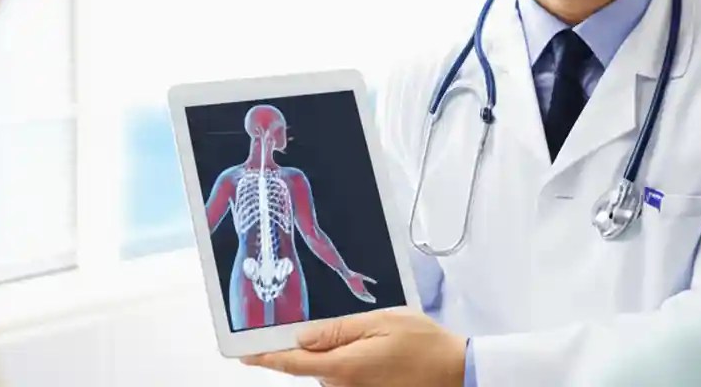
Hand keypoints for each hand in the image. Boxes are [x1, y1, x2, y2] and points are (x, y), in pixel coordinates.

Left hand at [243, 309, 465, 386]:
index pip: (292, 364)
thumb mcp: (381, 322)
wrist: (456, 372)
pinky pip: (346, 378)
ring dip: (338, 353)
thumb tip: (302, 336)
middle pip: (312, 365)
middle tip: (345, 324)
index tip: (244, 354)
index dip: (265, 358)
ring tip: (373, 338)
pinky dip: (350, 362)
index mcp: (344, 367)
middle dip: (316, 344)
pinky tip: (376, 350)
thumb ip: (338, 329)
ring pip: (329, 370)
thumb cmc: (424, 345)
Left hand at [344, 271, 376, 302]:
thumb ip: (370, 280)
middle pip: (365, 296)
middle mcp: (358, 290)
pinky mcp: (353, 290)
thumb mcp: (363, 277)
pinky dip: (361, 296)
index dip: (370, 297)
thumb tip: (376, 282)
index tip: (374, 299)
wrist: (348, 274)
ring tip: (371, 300)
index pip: (366, 294)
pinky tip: (365, 298)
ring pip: (361, 297)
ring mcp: (356, 290)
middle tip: (374, 301)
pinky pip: (357, 294)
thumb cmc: (355, 275)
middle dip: (369, 299)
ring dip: (366, 299)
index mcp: (361, 287)